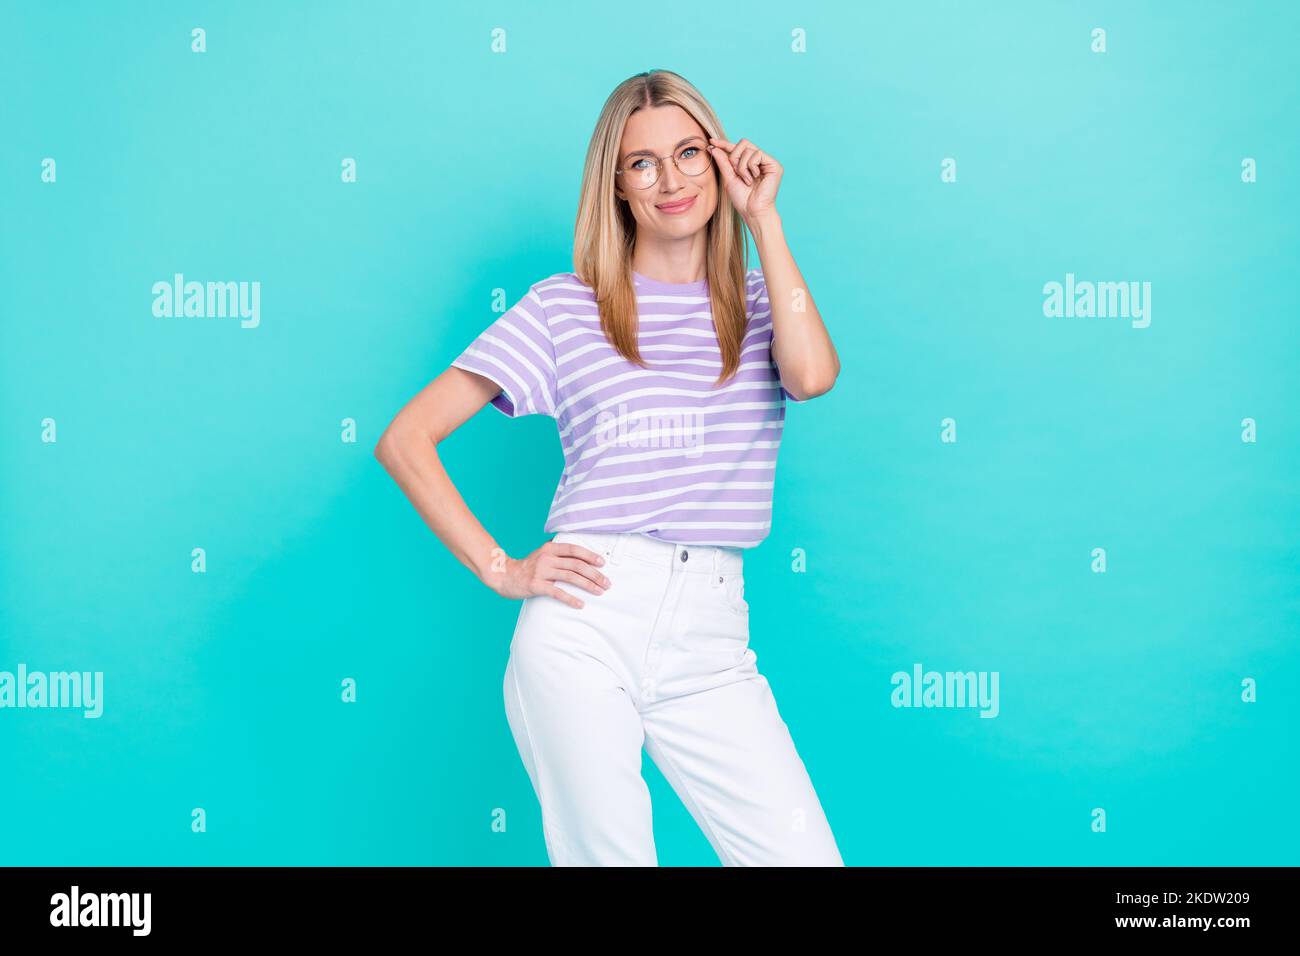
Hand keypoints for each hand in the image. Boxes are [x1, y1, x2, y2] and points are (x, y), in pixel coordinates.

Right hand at [483, 539, 609, 608]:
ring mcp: (541, 571)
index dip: (590, 556)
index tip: (602, 563)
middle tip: (606, 582)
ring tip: (599, 591)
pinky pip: (557, 592)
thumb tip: (581, 561)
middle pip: (576, 564)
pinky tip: (580, 604)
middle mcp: (546, 558)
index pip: (574, 550)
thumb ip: (558, 556)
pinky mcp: (536, 585)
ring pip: (570, 577)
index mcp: (550, 549)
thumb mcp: (542, 556)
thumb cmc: (526, 568)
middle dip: (594, 574)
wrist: (503, 575)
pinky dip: (571, 598)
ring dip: (588, 585)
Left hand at [708, 135, 781, 225]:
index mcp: (750, 163)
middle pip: (743, 143)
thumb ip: (723, 162)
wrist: (752, 211)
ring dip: (742, 167)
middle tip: (736, 173)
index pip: (737, 147)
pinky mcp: (774, 165)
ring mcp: (768, 162)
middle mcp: (760, 160)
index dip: (725, 143)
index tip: (712, 142)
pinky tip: (754, 178)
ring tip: (747, 180)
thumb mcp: (729, 178)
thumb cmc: (742, 199)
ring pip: (748, 149)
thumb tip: (714, 147)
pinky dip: (751, 167)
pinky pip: (757, 154)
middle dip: (734, 158)